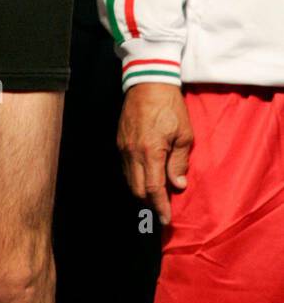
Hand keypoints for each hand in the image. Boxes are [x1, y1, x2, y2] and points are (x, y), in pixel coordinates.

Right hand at [117, 82, 192, 226]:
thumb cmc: (170, 107)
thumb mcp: (184, 135)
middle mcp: (132, 152)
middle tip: (162, 212)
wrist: (148, 82)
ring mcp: (123, 147)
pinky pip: (125, 167)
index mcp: (150, 152)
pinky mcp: (119, 141)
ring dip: (141, 192)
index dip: (159, 207)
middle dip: (149, 204)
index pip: (153, 189)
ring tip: (155, 198)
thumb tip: (177, 185)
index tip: (166, 220)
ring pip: (128, 180)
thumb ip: (179, 162)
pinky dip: (134, 178)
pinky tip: (145, 178)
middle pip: (136, 190)